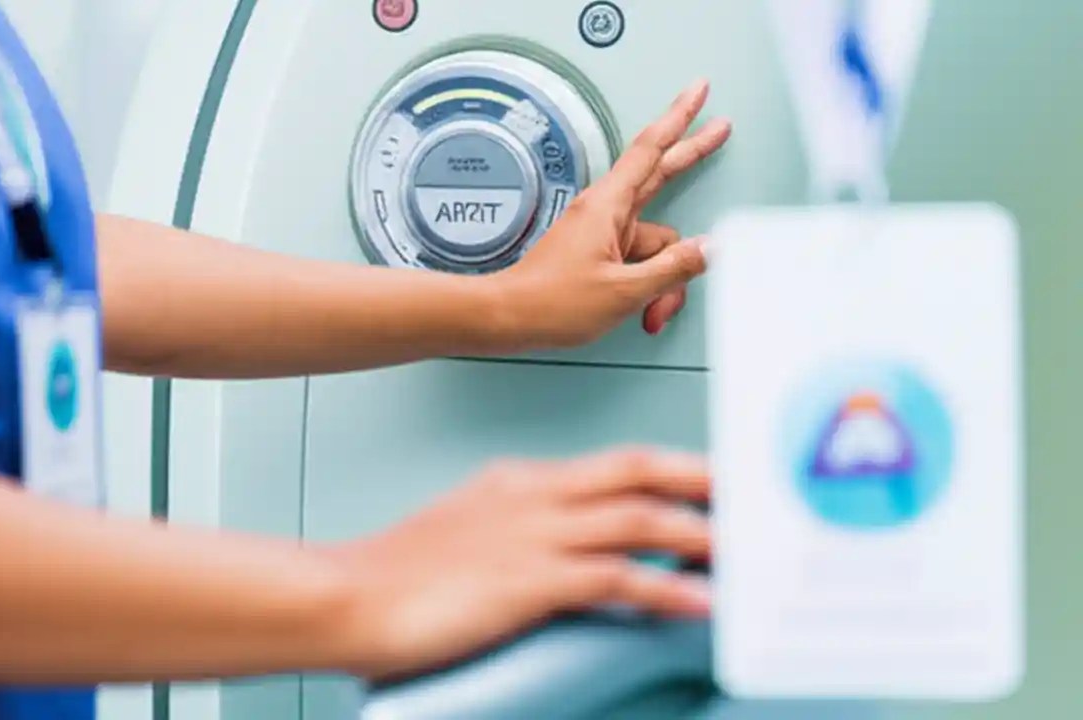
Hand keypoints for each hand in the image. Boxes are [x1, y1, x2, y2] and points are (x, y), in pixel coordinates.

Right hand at [320, 448, 710, 680]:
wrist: (347, 595)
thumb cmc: (400, 574)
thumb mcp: (468, 533)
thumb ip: (519, 532)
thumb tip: (565, 553)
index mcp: (520, 482)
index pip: (614, 464)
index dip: (672, 470)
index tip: (709, 483)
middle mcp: (535, 496)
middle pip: (638, 471)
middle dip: (702, 481)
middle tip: (750, 496)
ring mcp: (533, 534)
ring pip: (639, 519)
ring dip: (699, 534)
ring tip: (744, 553)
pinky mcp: (528, 580)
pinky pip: (615, 578)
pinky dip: (664, 589)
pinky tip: (696, 604)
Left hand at [493, 79, 731, 348]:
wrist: (508, 317)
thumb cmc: (552, 302)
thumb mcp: (624, 291)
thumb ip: (672, 269)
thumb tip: (707, 249)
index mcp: (609, 206)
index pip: (652, 150)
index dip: (680, 119)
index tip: (699, 93)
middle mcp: (607, 212)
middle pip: (660, 176)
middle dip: (692, 155)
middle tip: (721, 129)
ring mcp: (603, 232)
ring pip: (656, 241)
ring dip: (666, 278)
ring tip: (654, 313)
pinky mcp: (599, 253)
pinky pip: (639, 259)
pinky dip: (648, 285)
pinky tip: (646, 311)